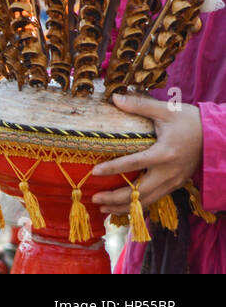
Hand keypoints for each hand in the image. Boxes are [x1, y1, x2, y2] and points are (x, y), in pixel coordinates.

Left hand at [92, 94, 203, 214]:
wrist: (216, 135)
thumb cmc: (190, 120)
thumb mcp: (166, 109)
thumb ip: (139, 105)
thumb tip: (115, 98)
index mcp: (164, 153)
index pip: (134, 163)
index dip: (113, 168)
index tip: (94, 172)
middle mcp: (169, 172)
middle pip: (139, 192)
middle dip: (116, 198)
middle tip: (95, 200)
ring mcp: (174, 181)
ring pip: (147, 200)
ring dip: (125, 207)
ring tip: (103, 209)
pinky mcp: (176, 184)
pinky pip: (155, 199)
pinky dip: (138, 206)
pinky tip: (124, 208)